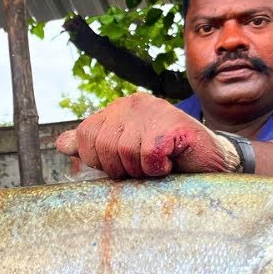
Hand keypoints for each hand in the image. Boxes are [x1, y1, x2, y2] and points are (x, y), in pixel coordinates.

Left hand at [55, 93, 240, 178]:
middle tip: (143, 167)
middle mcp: (133, 104)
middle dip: (121, 168)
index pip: (85, 135)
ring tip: (158, 165)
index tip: (122, 164)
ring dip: (142, 170)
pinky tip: (171, 163)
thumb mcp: (124, 154)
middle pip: (103, 146)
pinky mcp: (172, 124)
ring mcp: (154, 111)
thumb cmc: (167, 161)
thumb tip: (61, 144)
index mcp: (118, 109)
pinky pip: (148, 155)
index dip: (99, 160)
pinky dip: (158, 168)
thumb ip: (93, 147)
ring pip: (125, 152)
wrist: (211, 164)